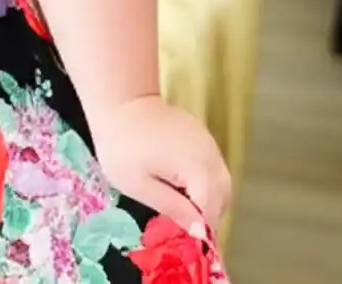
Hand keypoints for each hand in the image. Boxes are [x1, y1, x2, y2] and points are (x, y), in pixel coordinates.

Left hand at [91, 95, 232, 239]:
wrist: (118, 101)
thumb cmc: (120, 145)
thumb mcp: (138, 185)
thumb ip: (172, 208)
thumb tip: (200, 232)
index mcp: (197, 168)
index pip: (212, 210)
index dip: (201, 229)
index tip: (185, 240)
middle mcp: (211, 155)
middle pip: (223, 197)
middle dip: (207, 215)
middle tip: (181, 224)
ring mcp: (209, 143)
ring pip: (221, 182)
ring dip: (206, 199)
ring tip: (178, 205)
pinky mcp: (202, 136)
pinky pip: (212, 167)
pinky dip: (204, 182)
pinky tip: (179, 185)